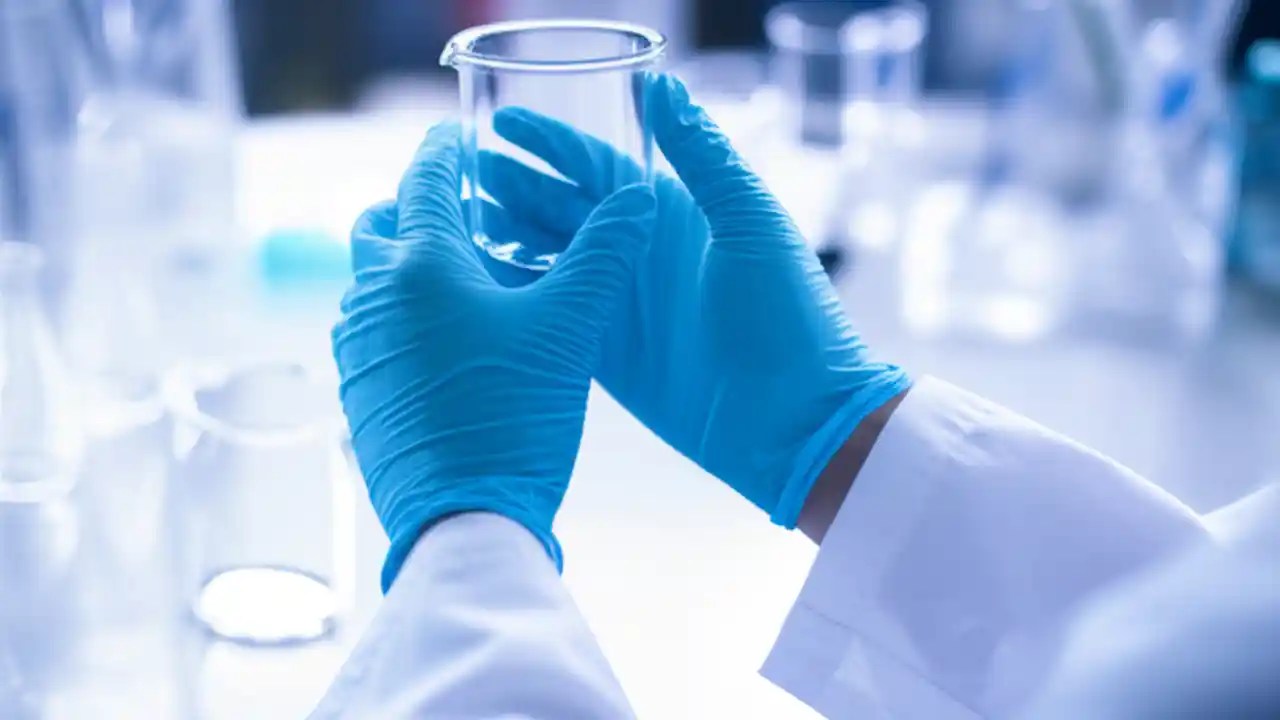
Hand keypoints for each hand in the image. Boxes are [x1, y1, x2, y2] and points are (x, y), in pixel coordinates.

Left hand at [333, 123, 654, 587]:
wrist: (465, 517)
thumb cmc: (516, 417)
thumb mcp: (571, 327)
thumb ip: (602, 253)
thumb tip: (635, 196)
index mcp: (421, 264)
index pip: (425, 177)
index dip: (447, 149)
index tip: (462, 136)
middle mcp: (373, 296)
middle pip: (381, 222)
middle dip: (417, 205)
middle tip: (462, 207)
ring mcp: (358, 347)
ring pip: (372, 280)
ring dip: (407, 262)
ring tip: (460, 274)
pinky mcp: (358, 389)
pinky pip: (373, 329)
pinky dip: (401, 313)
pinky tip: (445, 339)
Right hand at [473, 75, 909, 526]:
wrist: (797, 422)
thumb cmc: (790, 318)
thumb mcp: (749, 223)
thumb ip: (702, 156)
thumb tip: (664, 86)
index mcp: (675, 213)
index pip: (598, 164)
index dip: (550, 142)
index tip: (502, 120)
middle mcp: (641, 253)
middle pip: (562, 208)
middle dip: (512, 186)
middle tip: (456, 170)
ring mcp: (621, 304)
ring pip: (547, 259)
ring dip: (502, 238)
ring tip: (450, 220)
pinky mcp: (608, 353)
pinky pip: (549, 313)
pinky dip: (513, 297)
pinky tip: (472, 285)